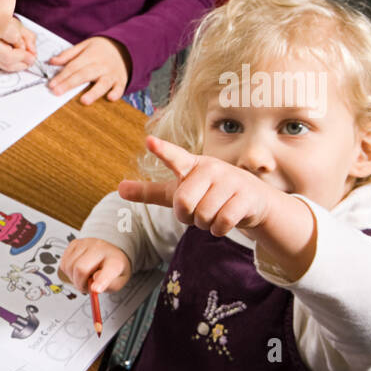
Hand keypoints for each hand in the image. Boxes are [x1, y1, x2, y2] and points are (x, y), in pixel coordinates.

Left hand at [48, 36, 130, 103]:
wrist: (124, 48)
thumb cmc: (101, 49)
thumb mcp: (85, 46)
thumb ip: (68, 54)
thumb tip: (52, 62)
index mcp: (91, 56)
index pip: (74, 66)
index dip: (62, 76)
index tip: (51, 84)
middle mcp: (101, 65)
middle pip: (84, 75)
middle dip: (70, 84)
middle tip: (58, 92)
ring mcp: (111, 74)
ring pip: (102, 83)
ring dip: (93, 92)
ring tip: (84, 100)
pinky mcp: (121, 81)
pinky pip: (120, 88)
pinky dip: (116, 93)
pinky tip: (110, 98)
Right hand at [58, 238, 131, 294]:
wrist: (108, 253)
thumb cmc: (111, 269)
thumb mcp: (117, 282)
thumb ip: (109, 286)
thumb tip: (94, 285)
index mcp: (115, 260)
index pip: (108, 270)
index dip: (101, 281)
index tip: (96, 289)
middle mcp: (100, 248)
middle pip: (81, 268)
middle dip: (79, 283)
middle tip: (85, 287)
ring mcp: (86, 244)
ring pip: (69, 266)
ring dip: (73, 278)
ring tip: (82, 277)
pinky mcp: (74, 243)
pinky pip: (63, 263)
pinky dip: (68, 271)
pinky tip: (76, 270)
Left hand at [118, 135, 277, 236]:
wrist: (252, 200)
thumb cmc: (208, 193)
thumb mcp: (177, 191)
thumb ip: (149, 191)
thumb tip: (118, 189)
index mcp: (191, 165)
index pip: (174, 157)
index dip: (162, 150)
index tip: (149, 141)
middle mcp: (210, 168)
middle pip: (184, 203)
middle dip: (187, 216)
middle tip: (197, 210)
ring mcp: (230, 180)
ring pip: (203, 216)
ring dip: (204, 224)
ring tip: (214, 212)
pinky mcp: (245, 196)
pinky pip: (221, 223)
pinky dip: (219, 229)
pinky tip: (225, 220)